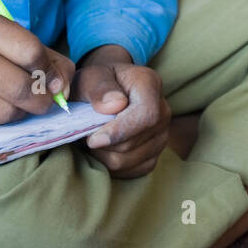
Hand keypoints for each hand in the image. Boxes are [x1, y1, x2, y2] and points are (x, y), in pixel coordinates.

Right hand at [0, 12, 75, 128]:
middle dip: (41, 100)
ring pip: (5, 111)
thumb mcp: (20, 45)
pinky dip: (1, 120)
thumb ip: (52, 63)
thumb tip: (62, 90)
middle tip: (44, 100)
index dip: (49, 70)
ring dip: (22, 112)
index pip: (30, 51)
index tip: (52, 79)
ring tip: (18, 103)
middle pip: (19, 86)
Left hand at [74, 44, 171, 177]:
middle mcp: (163, 111)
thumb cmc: (97, 81)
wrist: (108, 89)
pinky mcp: (156, 154)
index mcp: (150, 84)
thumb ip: (98, 89)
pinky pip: (132, 171)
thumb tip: (112, 106)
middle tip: (84, 135)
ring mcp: (162, 134)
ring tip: (93, 140)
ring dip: (103, 156)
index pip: (145, 115)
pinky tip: (103, 150)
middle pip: (132, 143)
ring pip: (129, 161)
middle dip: (102, 146)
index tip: (92, 138)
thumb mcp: (90, 77)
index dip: (118, 132)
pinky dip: (112, 166)